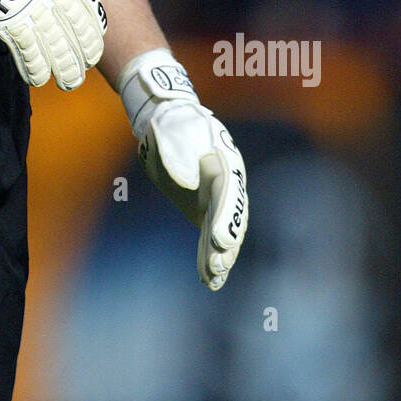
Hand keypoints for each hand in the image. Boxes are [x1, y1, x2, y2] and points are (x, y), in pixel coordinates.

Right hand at [0, 0, 105, 89]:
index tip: (95, 39)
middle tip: (85, 68)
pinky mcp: (3, 19)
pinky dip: (34, 67)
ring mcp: (25, 6)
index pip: (84, 3)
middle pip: (73, 28)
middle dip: (83, 53)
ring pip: (54, 44)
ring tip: (69, 82)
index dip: (92, 26)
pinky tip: (39, 79)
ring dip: (64, 67)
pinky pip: (25, 49)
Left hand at [117, 49, 247, 289]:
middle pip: (230, 218)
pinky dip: (209, 257)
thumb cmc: (173, 123)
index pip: (227, 194)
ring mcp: (218, 198)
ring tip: (213, 279)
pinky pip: (210, 237)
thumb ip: (178, 152)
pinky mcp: (205, 210)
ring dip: (218, 256)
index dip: (225, 219)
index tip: (220, 240)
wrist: (171, 120)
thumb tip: (186, 180)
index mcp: (223, 161)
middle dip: (224, 243)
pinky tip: (210, 280)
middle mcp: (227, 183)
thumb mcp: (173, 130)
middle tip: (217, 264)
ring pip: (223, 231)